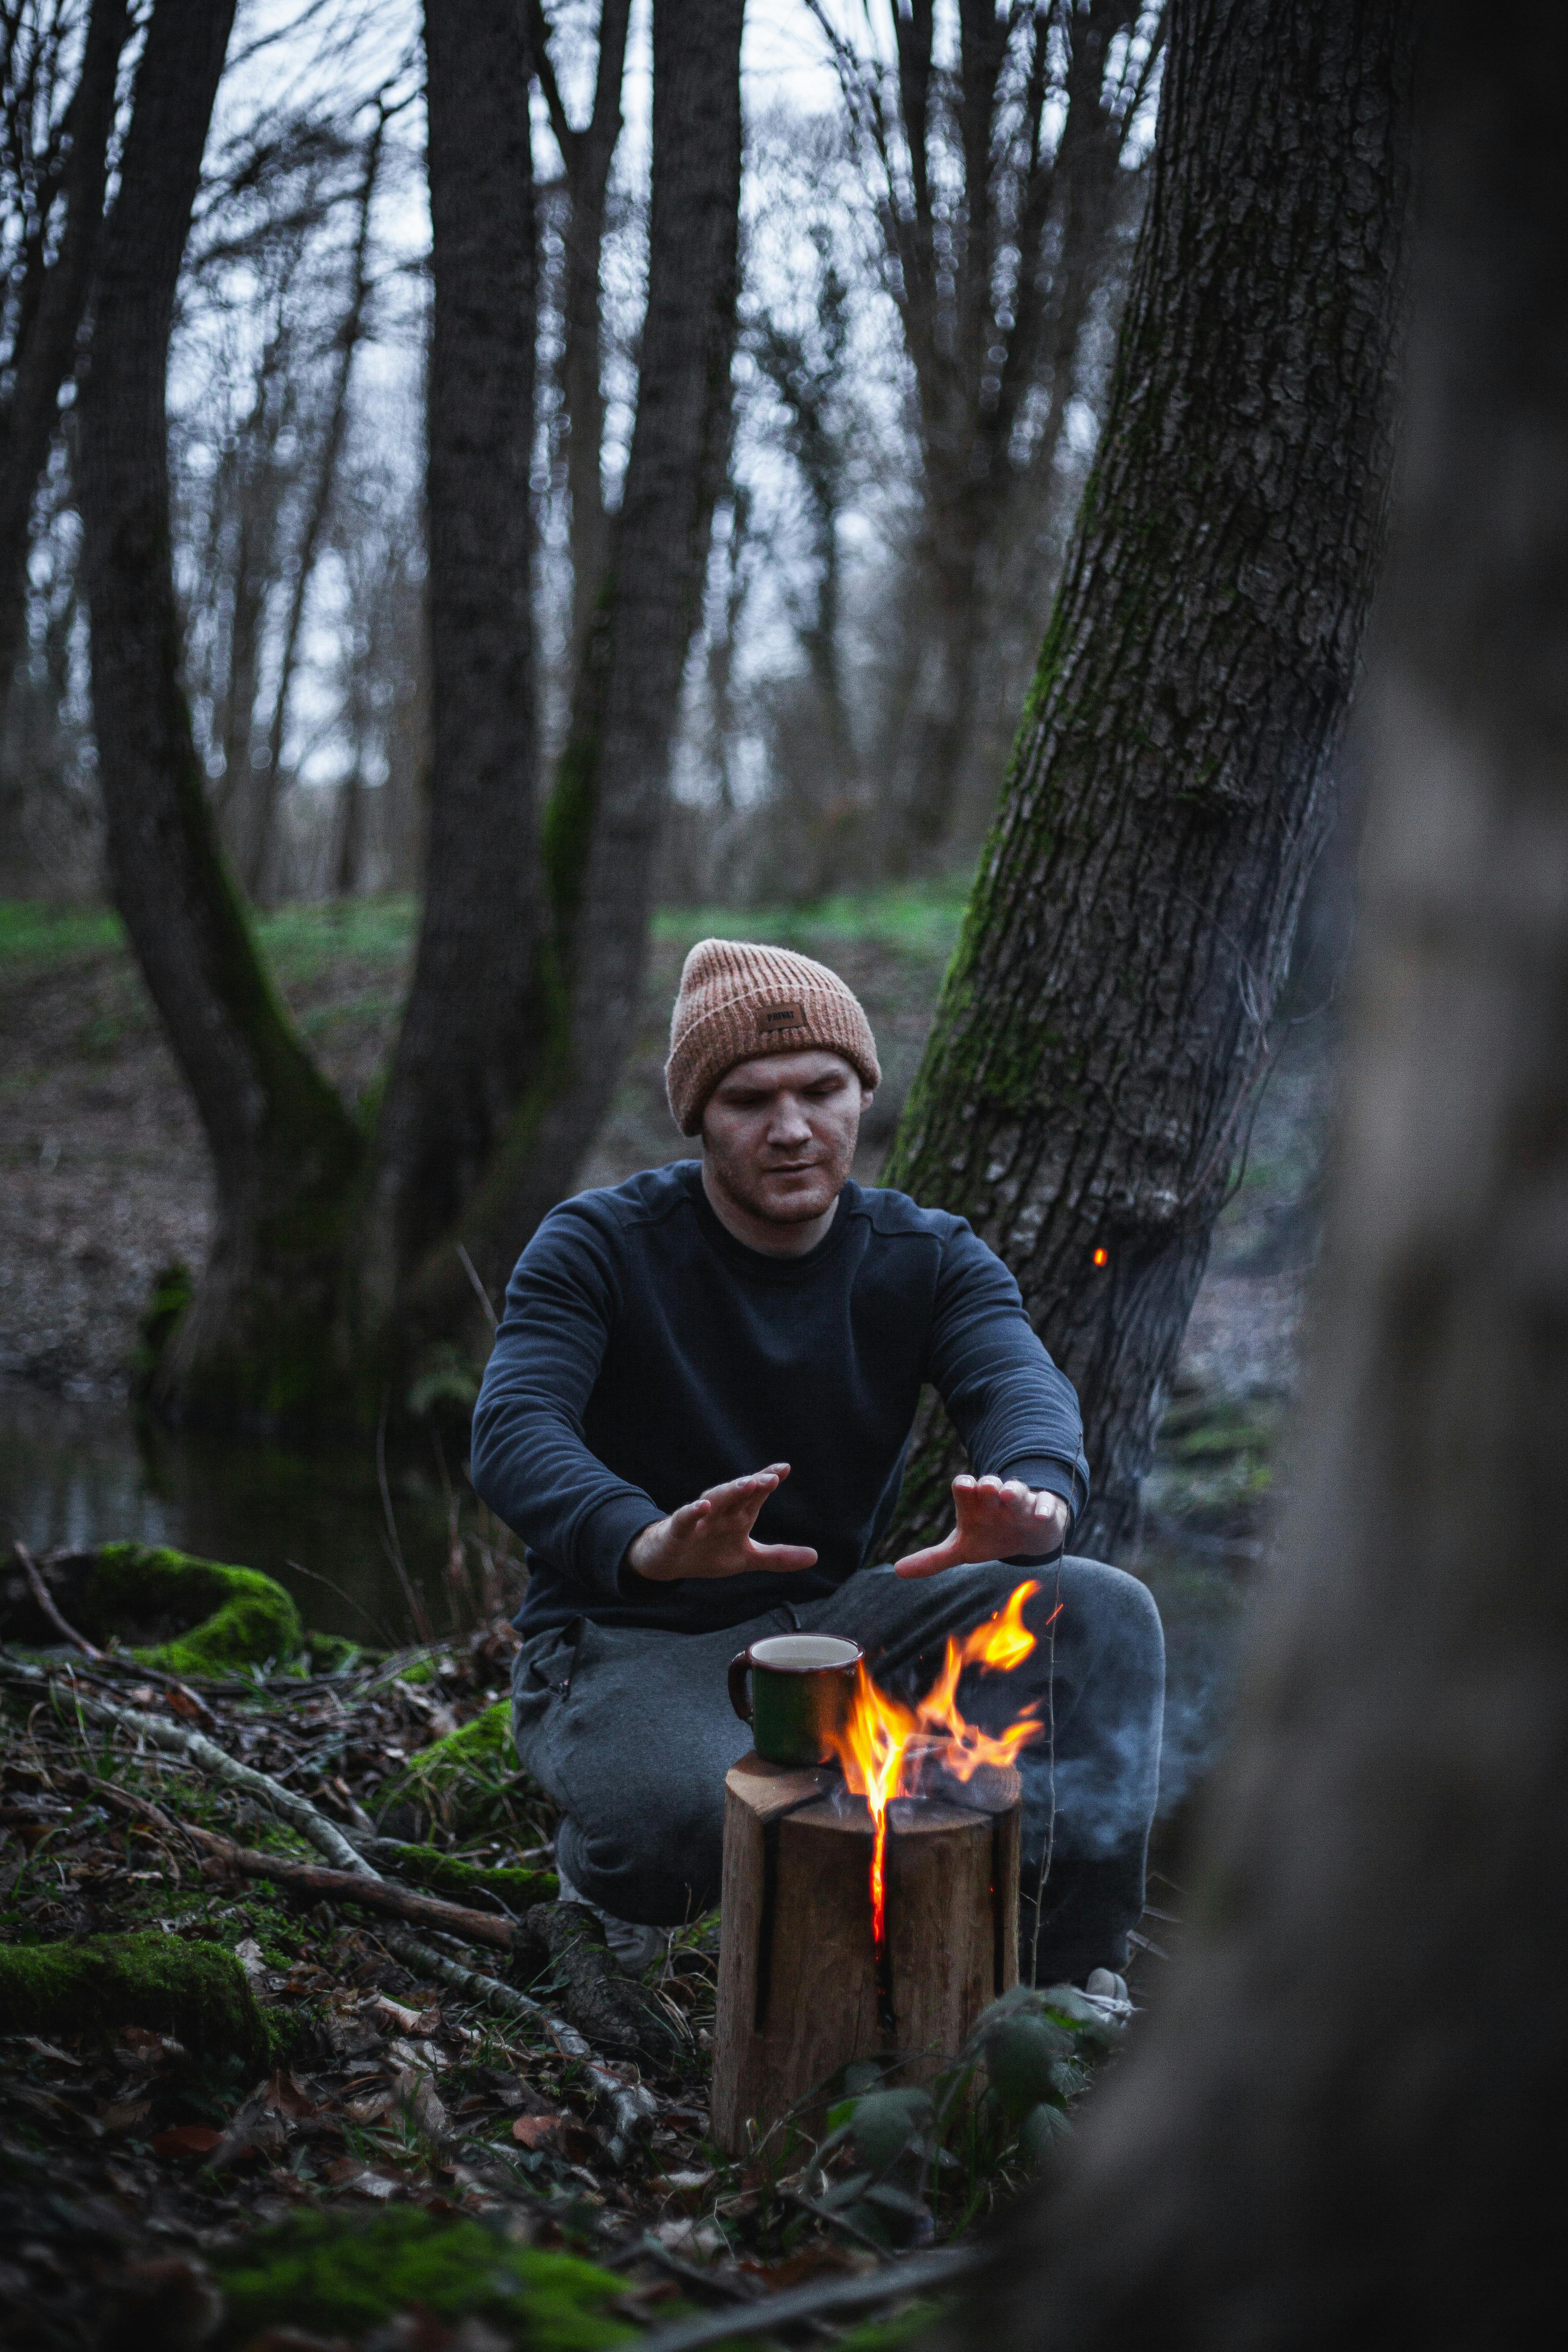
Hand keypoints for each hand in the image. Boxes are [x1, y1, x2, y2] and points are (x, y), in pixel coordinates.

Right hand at [626, 1463, 818, 1583]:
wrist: (669, 1561)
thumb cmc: (708, 1551)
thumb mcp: (747, 1557)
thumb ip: (779, 1557)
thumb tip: (815, 1557)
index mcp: (738, 1514)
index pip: (755, 1493)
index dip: (768, 1479)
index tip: (785, 1468)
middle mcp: (721, 1511)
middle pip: (738, 1493)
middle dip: (754, 1483)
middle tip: (771, 1477)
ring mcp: (700, 1520)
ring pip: (715, 1499)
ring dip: (730, 1491)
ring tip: (746, 1483)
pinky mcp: (678, 1530)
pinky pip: (685, 1519)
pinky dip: (693, 1512)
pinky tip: (703, 1506)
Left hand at [892, 1473, 1068, 1579]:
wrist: (1027, 1535)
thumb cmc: (991, 1536)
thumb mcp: (963, 1549)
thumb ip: (933, 1558)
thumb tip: (898, 1570)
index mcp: (975, 1504)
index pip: (965, 1487)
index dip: (964, 1486)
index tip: (963, 1487)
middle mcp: (996, 1499)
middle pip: (990, 1485)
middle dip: (988, 1485)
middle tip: (986, 1488)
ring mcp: (1020, 1502)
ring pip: (1017, 1490)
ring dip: (1013, 1491)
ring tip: (1009, 1495)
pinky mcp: (1043, 1509)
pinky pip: (1045, 1504)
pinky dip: (1043, 1508)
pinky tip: (1040, 1516)